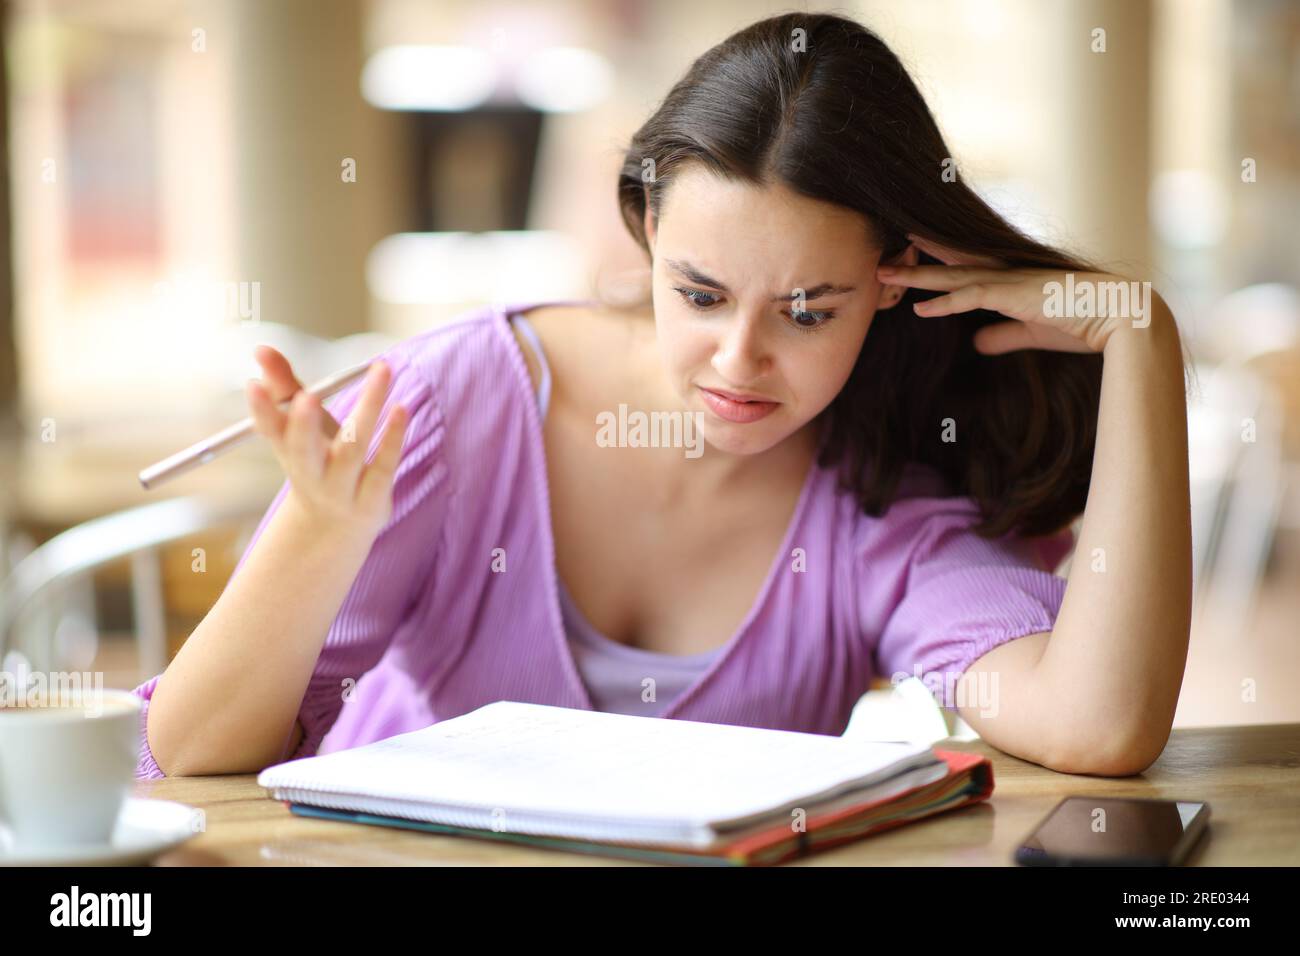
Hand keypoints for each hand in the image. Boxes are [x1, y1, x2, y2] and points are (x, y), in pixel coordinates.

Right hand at [246, 346, 408, 538]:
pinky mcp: (373, 500)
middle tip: (305, 397)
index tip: (253, 385)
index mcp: (289, 452)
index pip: (270, 431)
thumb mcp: (300, 428)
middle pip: (304, 450)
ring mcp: (342, 489)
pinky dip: (393, 438)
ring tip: (381, 372)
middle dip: (302, 425)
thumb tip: (262, 348)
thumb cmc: (318, 463)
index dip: (262, 410)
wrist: (334, 527)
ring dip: (367, 412)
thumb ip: (285, 387)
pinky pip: (383, 467)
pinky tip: (401, 409)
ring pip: (352, 450)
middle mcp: (311, 473)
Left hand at [878, 234, 1139, 354]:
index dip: (934, 263)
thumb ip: (1002, 335)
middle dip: (915, 261)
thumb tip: (977, 344)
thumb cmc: (1084, 324)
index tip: (905, 261)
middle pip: (950, 263)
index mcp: (1011, 278)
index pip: (964, 267)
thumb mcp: (1031, 333)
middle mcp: (1008, 272)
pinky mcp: (1017, 294)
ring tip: (884, 274)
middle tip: (880, 260)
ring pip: (954, 273)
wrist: (1122, 318)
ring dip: (917, 276)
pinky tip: (919, 308)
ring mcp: (1012, 280)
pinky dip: (944, 303)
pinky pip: (972, 295)